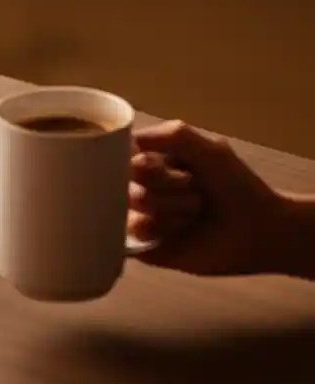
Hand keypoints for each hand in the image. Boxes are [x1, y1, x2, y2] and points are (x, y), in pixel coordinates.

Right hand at [128, 120, 288, 275]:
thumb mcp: (209, 149)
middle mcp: (139, 189)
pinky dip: (160, 232)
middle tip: (195, 191)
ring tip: (195, 214)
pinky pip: (132, 238)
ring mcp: (139, 219)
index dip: (148, 165)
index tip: (173, 167)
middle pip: (127, 185)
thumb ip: (171, 135)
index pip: (122, 158)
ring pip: (132, 211)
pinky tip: (181, 233)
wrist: (260, 228)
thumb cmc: (235, 185)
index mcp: (150, 163)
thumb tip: (133, 140)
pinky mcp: (144, 248)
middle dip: (167, 187)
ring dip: (171, 211)